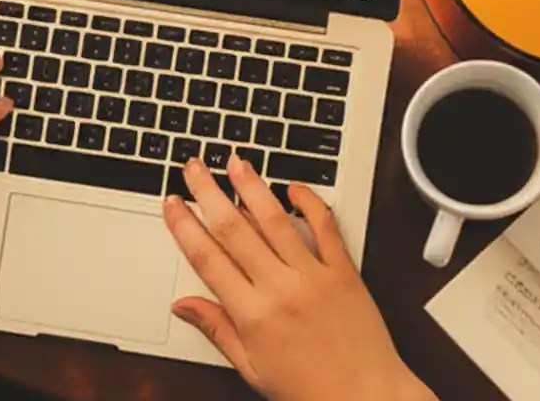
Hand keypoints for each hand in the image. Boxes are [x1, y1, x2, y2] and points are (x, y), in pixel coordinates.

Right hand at [163, 156, 435, 400]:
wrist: (366, 398)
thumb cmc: (309, 390)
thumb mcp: (251, 368)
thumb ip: (217, 329)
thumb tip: (183, 306)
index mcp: (253, 315)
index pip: (208, 259)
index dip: (185, 227)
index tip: (173, 204)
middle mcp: (281, 289)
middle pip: (236, 230)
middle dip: (210, 193)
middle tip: (194, 167)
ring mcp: (314, 276)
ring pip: (276, 221)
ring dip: (253, 187)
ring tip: (237, 162)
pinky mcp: (344, 272)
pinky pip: (325, 229)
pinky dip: (311, 204)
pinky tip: (294, 187)